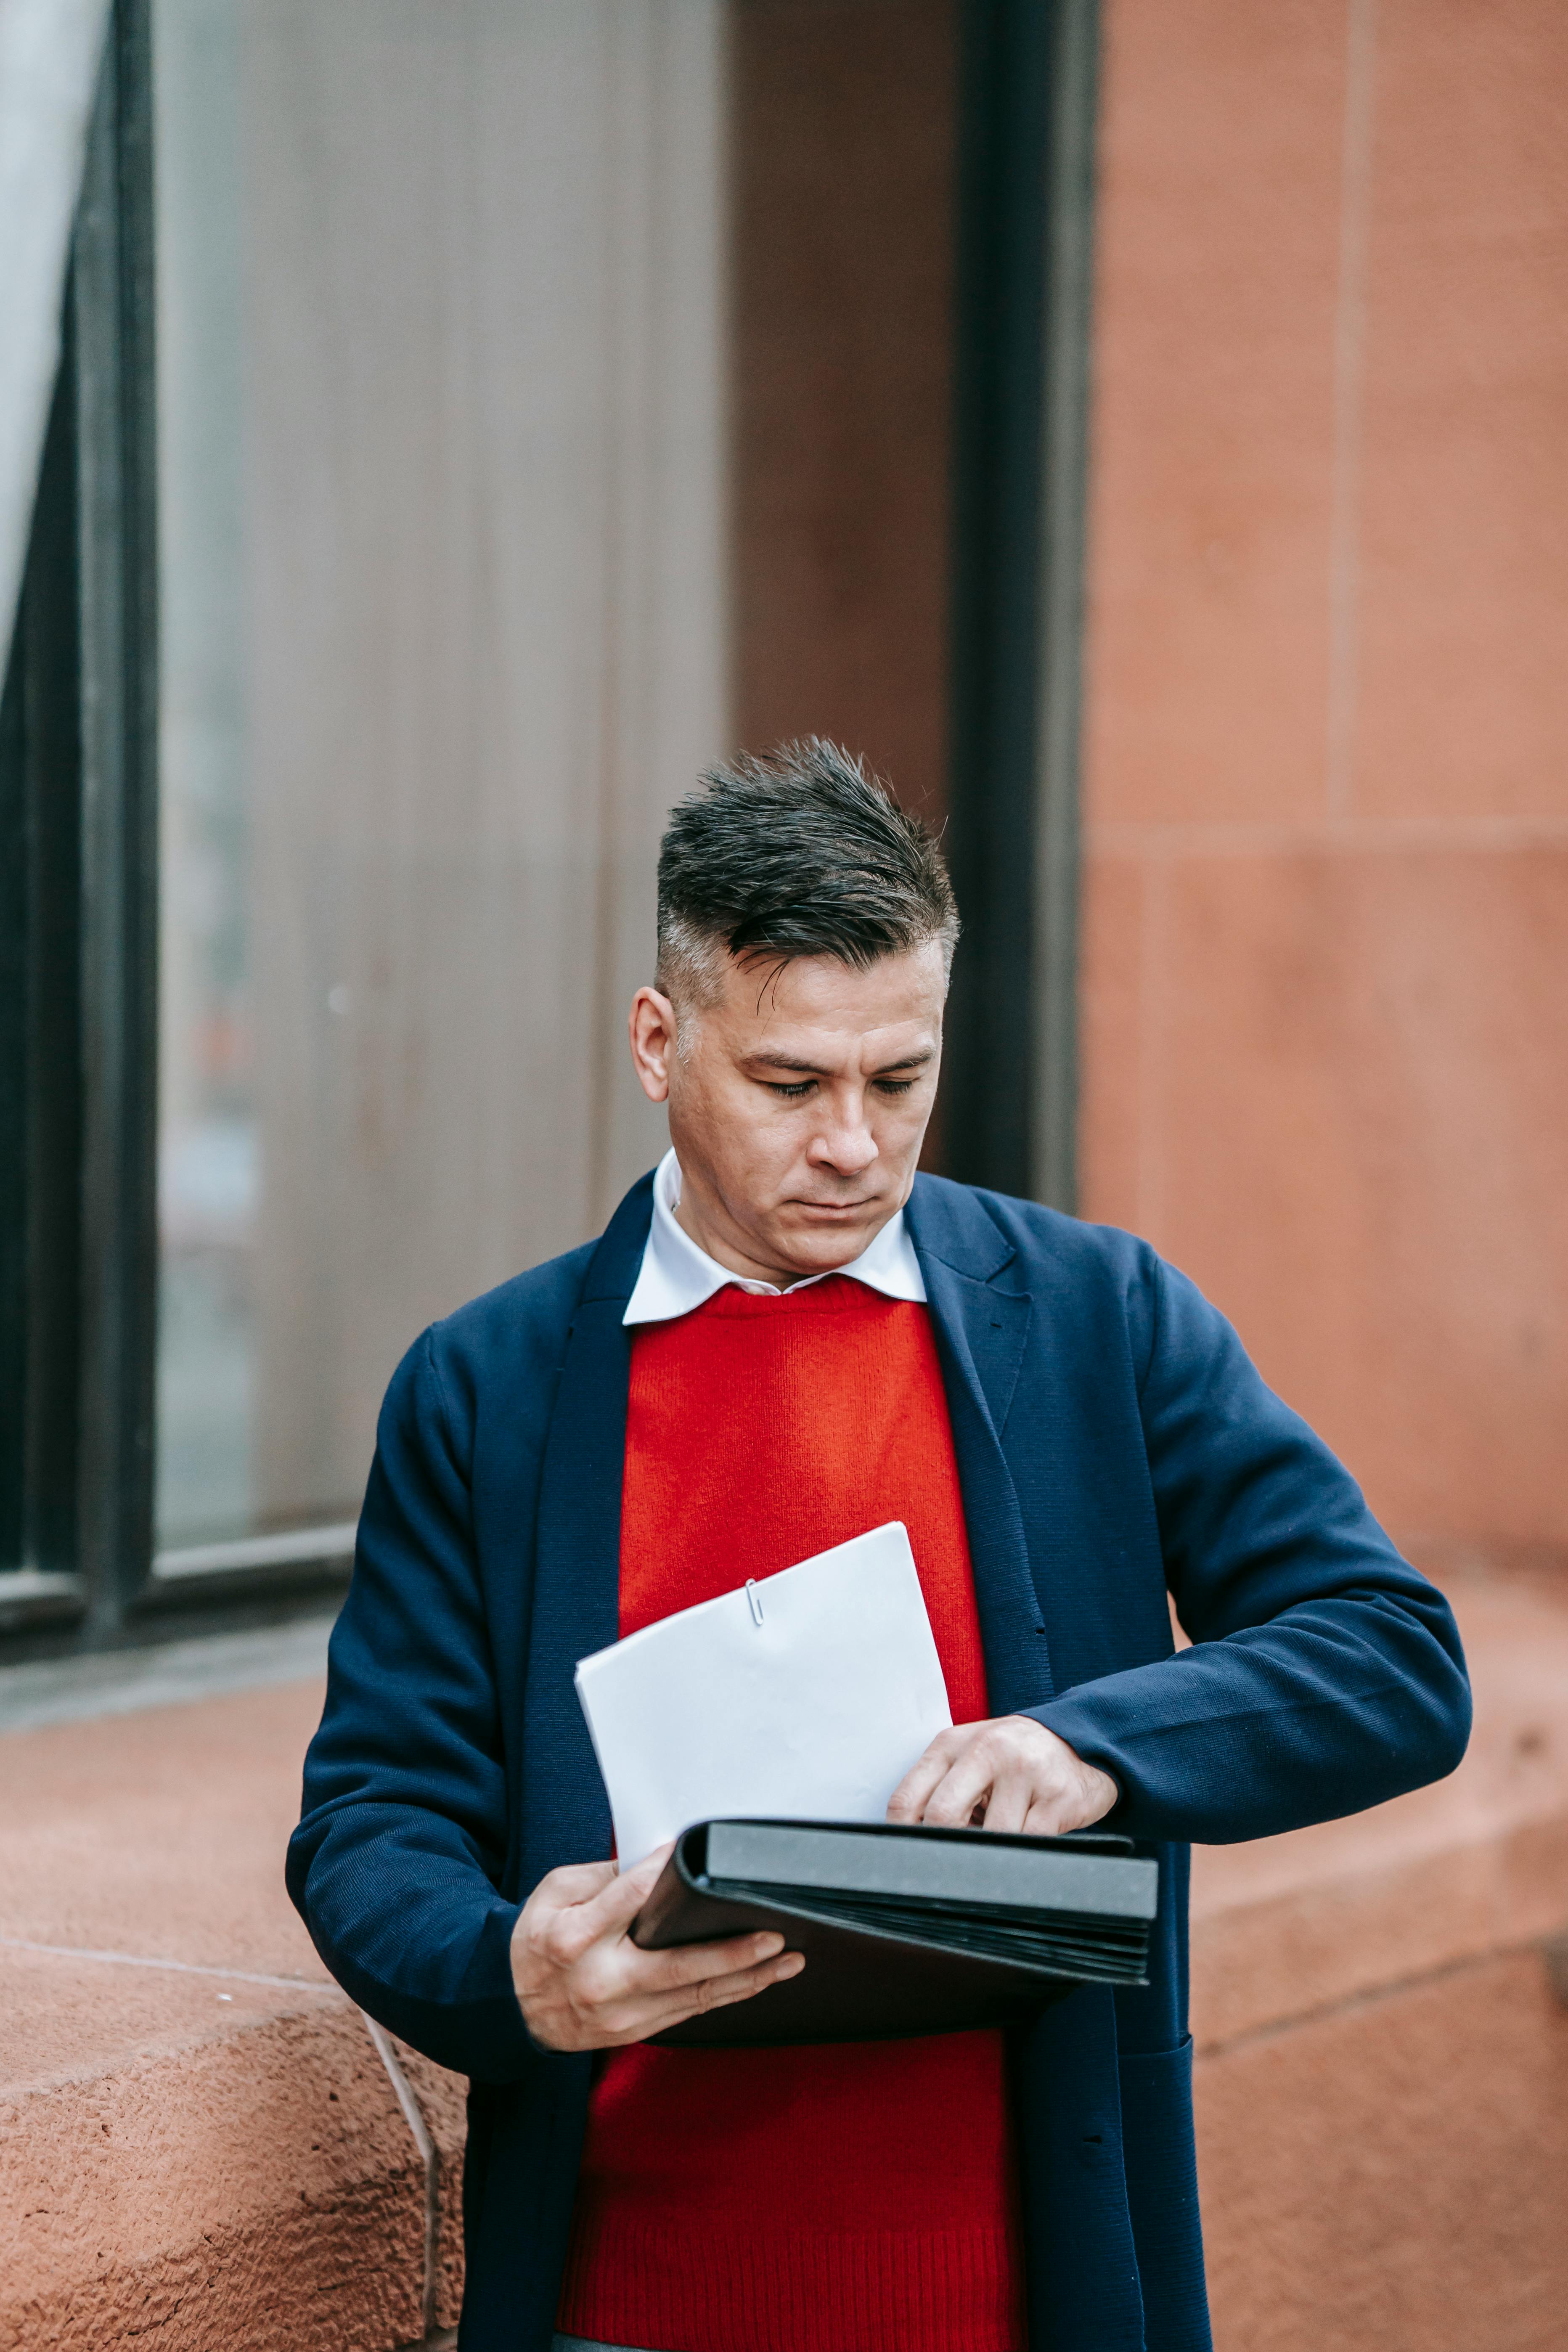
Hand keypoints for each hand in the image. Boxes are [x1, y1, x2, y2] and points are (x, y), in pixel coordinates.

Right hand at [511, 1845, 803, 2051]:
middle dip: (733, 1952)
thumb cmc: (536, 1938)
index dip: (662, 1874)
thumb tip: (654, 1864)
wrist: (507, 2004)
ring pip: (693, 1997)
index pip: (630, 1901)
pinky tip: (756, 1982)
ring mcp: (618, 2015)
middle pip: (677, 1966)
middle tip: (775, 1936)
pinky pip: (688, 2014)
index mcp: (574, 1938)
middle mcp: (600, 1981)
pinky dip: (724, 1996)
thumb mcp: (554, 1893)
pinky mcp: (632, 2034)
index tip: (693, 1854)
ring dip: (746, 1979)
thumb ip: (603, 1878)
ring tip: (787, 1961)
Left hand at [887, 1715, 1117, 1836]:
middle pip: (943, 1816)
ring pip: (991, 1837)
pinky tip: (1031, 1830)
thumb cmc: (1013, 1757)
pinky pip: (1029, 1844)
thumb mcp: (968, 1758)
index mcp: (951, 1744)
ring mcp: (1025, 1771)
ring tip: (1005, 1831)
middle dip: (947, 1848)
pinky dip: (1025, 1851)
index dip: (902, 1838)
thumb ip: (938, 1790)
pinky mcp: (1058, 1797)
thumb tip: (910, 1845)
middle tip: (956, 1860)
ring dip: (994, 1850)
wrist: (1080, 1741)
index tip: (910, 1859)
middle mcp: (986, 1750)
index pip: (907, 1799)